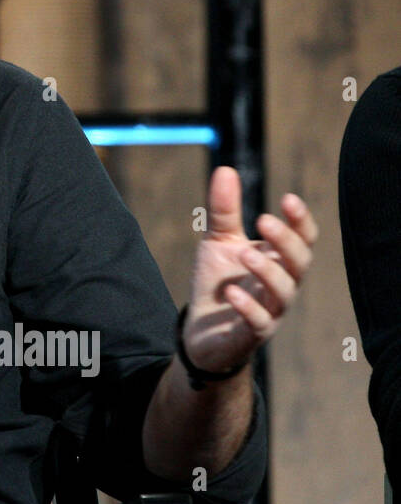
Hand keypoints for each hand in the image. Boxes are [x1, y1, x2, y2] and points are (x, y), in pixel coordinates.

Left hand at [185, 166, 317, 372]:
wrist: (201, 330)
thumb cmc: (218, 282)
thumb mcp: (218, 242)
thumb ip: (224, 210)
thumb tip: (226, 169)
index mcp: (278, 260)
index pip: (302, 239)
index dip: (300, 221)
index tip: (288, 199)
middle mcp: (280, 285)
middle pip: (300, 263)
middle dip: (286, 242)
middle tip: (263, 221)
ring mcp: (270, 310)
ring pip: (284, 292)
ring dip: (268, 272)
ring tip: (246, 253)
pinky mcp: (251, 334)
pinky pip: (259, 322)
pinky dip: (248, 307)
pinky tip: (232, 292)